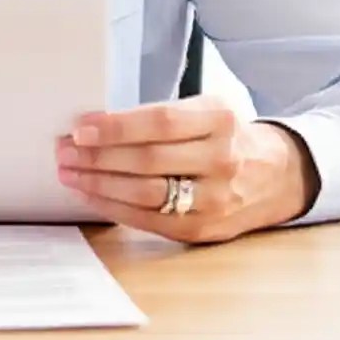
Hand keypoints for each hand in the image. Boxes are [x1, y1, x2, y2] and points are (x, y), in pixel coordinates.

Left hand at [55, 95, 319, 243]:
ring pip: (144, 193)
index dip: (116, 126)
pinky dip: (112, 206)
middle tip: (63, 150)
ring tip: (69, 172)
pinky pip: (147, 219)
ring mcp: (214, 198)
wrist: (276, 174)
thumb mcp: (206, 111)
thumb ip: (159, 117)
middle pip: (148, 159)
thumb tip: (93, 126)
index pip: (160, 122)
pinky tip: (89, 194)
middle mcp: (221, 159)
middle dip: (97, 156)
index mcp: (220, 120)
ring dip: (98, 183)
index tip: (80, 128)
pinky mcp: (203, 228)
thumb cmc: (225, 137)